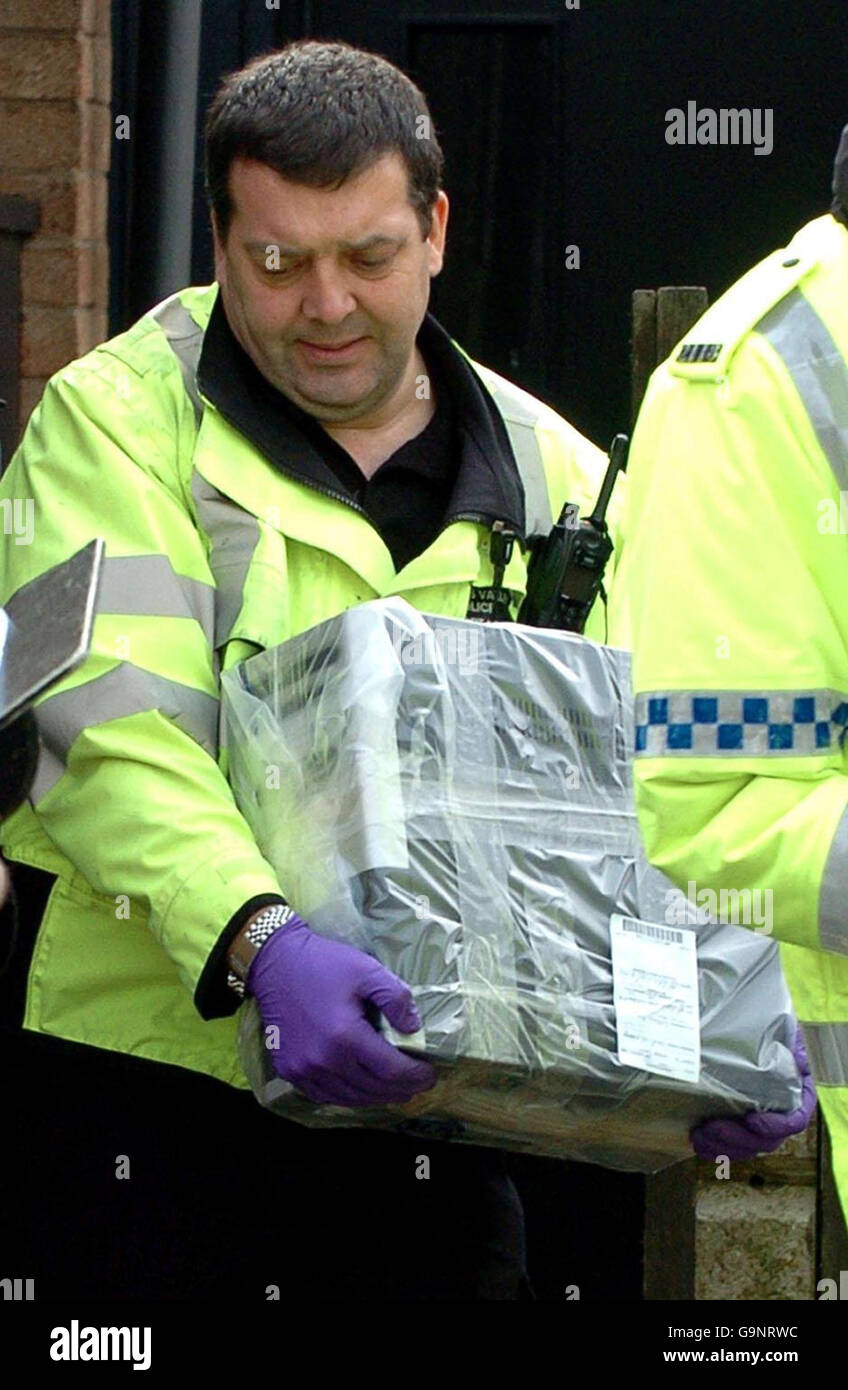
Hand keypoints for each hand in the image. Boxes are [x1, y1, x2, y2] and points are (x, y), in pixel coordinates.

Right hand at [247, 913, 436, 1106]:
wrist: (275, 962)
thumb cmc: (324, 964)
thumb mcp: (367, 970)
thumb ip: (396, 999)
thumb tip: (413, 1029)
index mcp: (345, 1037)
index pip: (391, 1070)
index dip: (415, 1076)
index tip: (431, 1074)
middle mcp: (324, 1061)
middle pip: (372, 1089)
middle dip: (401, 1089)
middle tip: (417, 1084)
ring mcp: (303, 1070)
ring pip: (349, 1098)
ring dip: (376, 1097)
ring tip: (394, 1090)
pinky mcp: (289, 1071)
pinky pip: (324, 1096)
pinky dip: (347, 1097)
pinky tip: (360, 1090)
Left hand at [690, 1025, 815, 1160]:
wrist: (754, 1026)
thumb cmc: (771, 1030)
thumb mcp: (785, 1033)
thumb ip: (790, 1046)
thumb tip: (797, 1061)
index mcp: (798, 1093)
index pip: (795, 1120)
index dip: (776, 1126)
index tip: (752, 1120)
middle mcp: (782, 1112)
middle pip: (767, 1140)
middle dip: (739, 1138)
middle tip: (713, 1128)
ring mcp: (761, 1121)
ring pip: (748, 1147)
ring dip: (724, 1147)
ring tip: (700, 1137)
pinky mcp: (740, 1124)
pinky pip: (733, 1146)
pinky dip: (717, 1148)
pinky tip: (699, 1142)